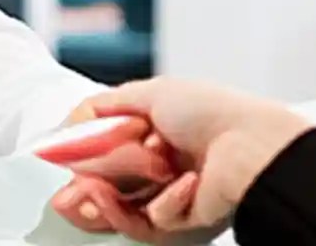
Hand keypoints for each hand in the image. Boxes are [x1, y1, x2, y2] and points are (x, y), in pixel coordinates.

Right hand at [50, 78, 314, 242]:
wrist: (253, 146)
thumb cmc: (212, 112)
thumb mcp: (151, 93)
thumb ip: (107, 106)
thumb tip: (73, 119)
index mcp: (157, 134)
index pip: (107, 154)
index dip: (83, 163)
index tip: (62, 165)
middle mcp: (163, 166)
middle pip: (110, 189)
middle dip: (86, 194)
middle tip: (67, 197)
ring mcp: (173, 195)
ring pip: (125, 212)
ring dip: (107, 205)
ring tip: (97, 194)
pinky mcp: (186, 222)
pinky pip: (155, 222)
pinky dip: (164, 203)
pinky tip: (182, 184)